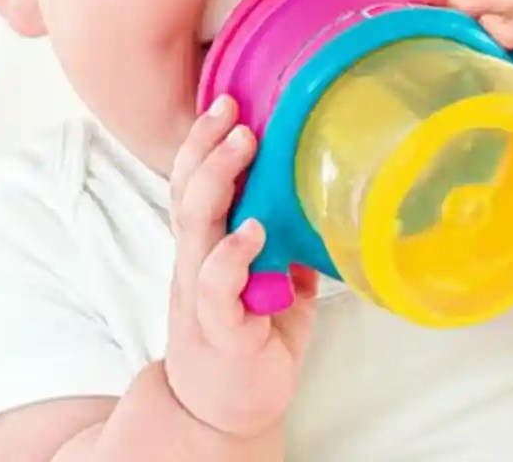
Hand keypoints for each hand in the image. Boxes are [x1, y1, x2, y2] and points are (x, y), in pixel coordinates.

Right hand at [164, 95, 317, 437]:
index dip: (205, 142)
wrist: (224, 411)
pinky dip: (231, 255)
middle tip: (231, 109)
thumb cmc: (250, 339)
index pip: (194, 182)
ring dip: (217, 181)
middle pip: (186, 191)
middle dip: (205, 146)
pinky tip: (252, 232)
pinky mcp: (220, 329)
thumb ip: (290, 243)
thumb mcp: (277, 281)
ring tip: (241, 145)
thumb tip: (325, 202)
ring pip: (195, 226)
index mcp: (208, 246)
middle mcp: (196, 263)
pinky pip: (217, 286)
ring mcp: (201, 294)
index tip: (227, 102)